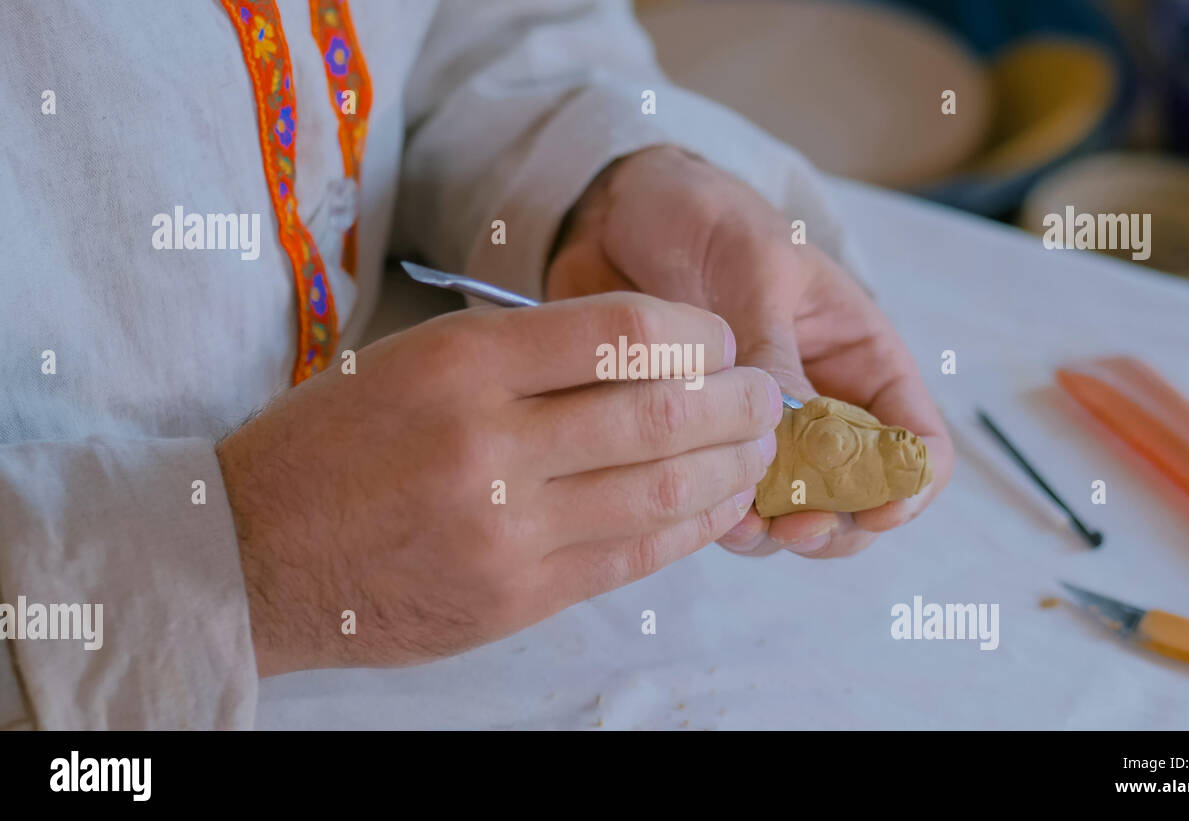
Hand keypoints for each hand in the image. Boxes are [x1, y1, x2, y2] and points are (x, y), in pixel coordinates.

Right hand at [216, 292, 780, 675]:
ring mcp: (505, 530)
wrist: (251, 553)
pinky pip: (632, 557)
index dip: (696, 333)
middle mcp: (489, 443)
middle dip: (739, 403)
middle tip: (768, 396)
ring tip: (759, 450)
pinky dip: (689, 527)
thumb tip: (649, 353)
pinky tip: (717, 506)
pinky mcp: (515, 596)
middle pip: (661, 416)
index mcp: (461, 364)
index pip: (621, 331)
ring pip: (662, 492)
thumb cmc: (332, 443)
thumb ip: (524, 355)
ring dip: (732, 469)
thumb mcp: (413, 361)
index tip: (718, 340)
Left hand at [547, 145, 952, 557]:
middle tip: (796, 528)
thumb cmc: (709, 221)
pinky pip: (724, 503)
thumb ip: (776, 353)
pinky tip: (697, 506)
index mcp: (862, 360)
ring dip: (774, 533)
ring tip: (742, 524)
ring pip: (792, 515)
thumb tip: (793, 438)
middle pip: (860, 500)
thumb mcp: (756, 270)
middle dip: (837, 526)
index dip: (908, 486)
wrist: (623, 214)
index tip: (877, 509)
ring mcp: (762, 433)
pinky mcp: (702, 445)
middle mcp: (822, 407)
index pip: (920, 445)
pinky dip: (719, 518)